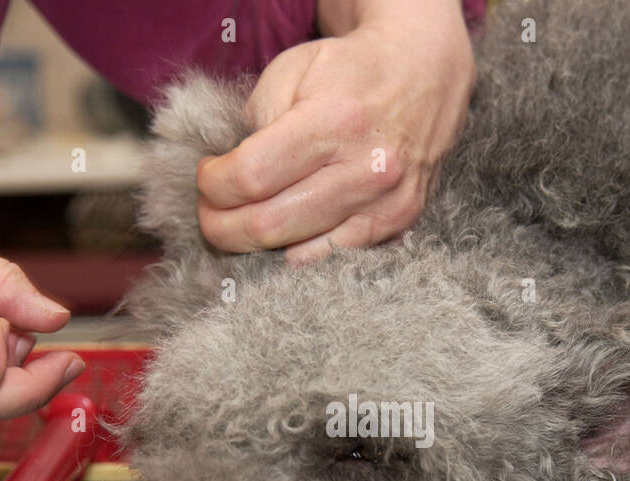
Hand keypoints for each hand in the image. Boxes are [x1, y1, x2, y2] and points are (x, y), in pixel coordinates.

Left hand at [195, 0, 474, 263]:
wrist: (423, 73)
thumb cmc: (349, 71)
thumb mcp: (291, 71)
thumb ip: (257, 121)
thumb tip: (233, 176)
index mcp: (334, 122)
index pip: (251, 176)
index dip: (214, 185)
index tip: (207, 177)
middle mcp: (366, 170)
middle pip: (269, 224)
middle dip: (223, 226)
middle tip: (210, 213)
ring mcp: (386, 204)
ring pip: (299, 254)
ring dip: (256, 247)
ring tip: (242, 224)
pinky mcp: (399, 224)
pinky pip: (334, 260)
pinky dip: (298, 254)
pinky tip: (283, 236)